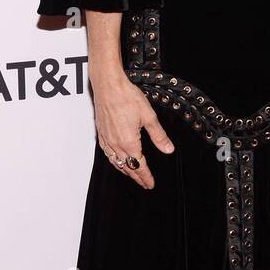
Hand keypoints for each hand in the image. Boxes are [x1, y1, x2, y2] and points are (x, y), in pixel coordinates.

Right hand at [91, 70, 174, 188]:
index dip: (146, 177)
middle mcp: (115, 144)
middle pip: (127, 167)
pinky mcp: (101, 134)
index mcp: (129, 142)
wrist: (108, 86)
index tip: (150, 184)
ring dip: (125, 171)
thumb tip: (168, 149)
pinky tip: (117, 161)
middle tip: (144, 184)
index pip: (139, 166)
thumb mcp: (149, 117)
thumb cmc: (127, 97)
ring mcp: (106, 140)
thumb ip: (158, 136)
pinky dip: (114, 162)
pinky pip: (107, 154)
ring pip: (116, 163)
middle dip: (137, 177)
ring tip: (133, 176)